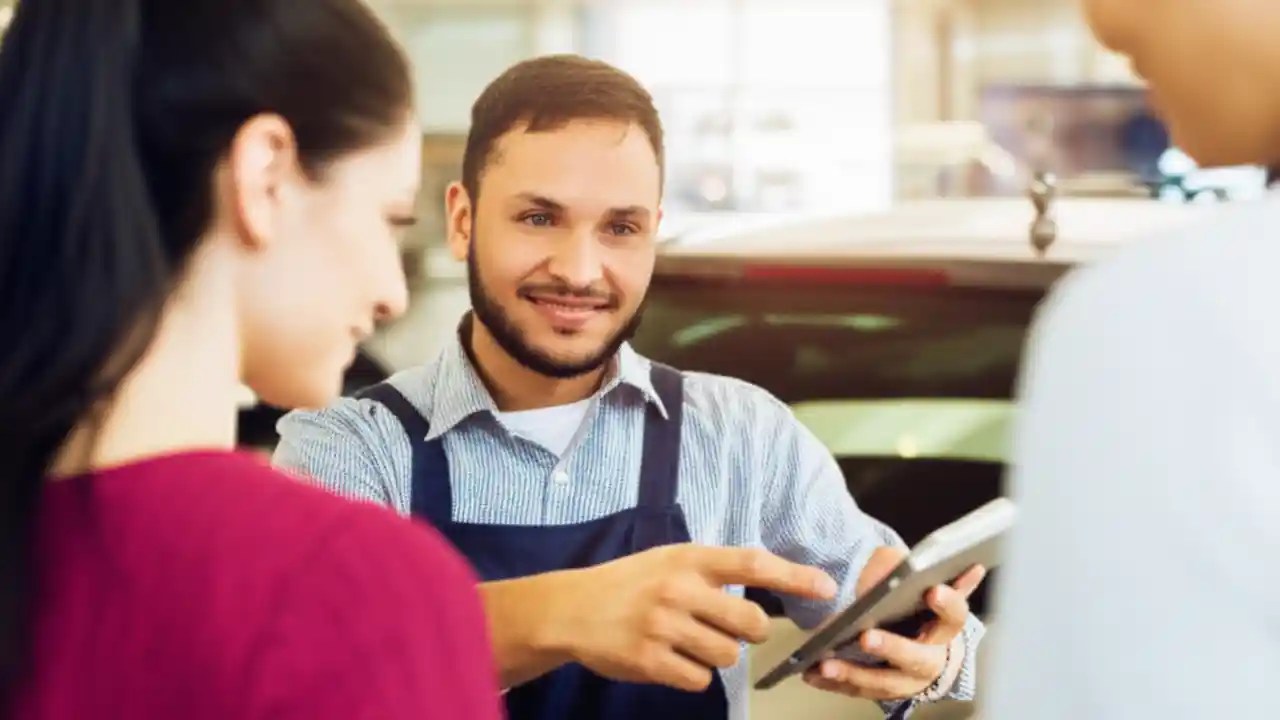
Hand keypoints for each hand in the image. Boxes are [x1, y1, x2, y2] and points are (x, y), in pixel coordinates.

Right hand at [548, 544, 836, 691]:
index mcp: (688, 559)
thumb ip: (713, 570)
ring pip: (728, 656)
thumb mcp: (670, 560)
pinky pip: (699, 680)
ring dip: (717, 655)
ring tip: (689, 641)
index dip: (794, 576)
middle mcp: (678, 589)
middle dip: (750, 632)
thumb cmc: (630, 583)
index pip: (753, 563)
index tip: (827, 587)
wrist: (572, 609)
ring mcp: (663, 626)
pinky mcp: (650, 661)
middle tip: (728, 627)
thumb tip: (770, 582)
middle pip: (750, 622)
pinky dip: (692, 674)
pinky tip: (670, 658)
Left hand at [803, 546, 985, 701]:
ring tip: (826, 664)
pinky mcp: (884, 690)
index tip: (933, 590)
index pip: (954, 614)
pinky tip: (812, 674)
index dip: (947, 603)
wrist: (918, 639)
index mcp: (945, 625)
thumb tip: (898, 565)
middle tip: (867, 637)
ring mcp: (909, 679)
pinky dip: (835, 684)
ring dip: (855, 674)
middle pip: (918, 657)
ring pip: (885, 681)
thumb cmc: (913, 604)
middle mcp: (932, 657)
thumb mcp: (909, 577)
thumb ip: (901, 567)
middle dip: (892, 647)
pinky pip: (860, 690)